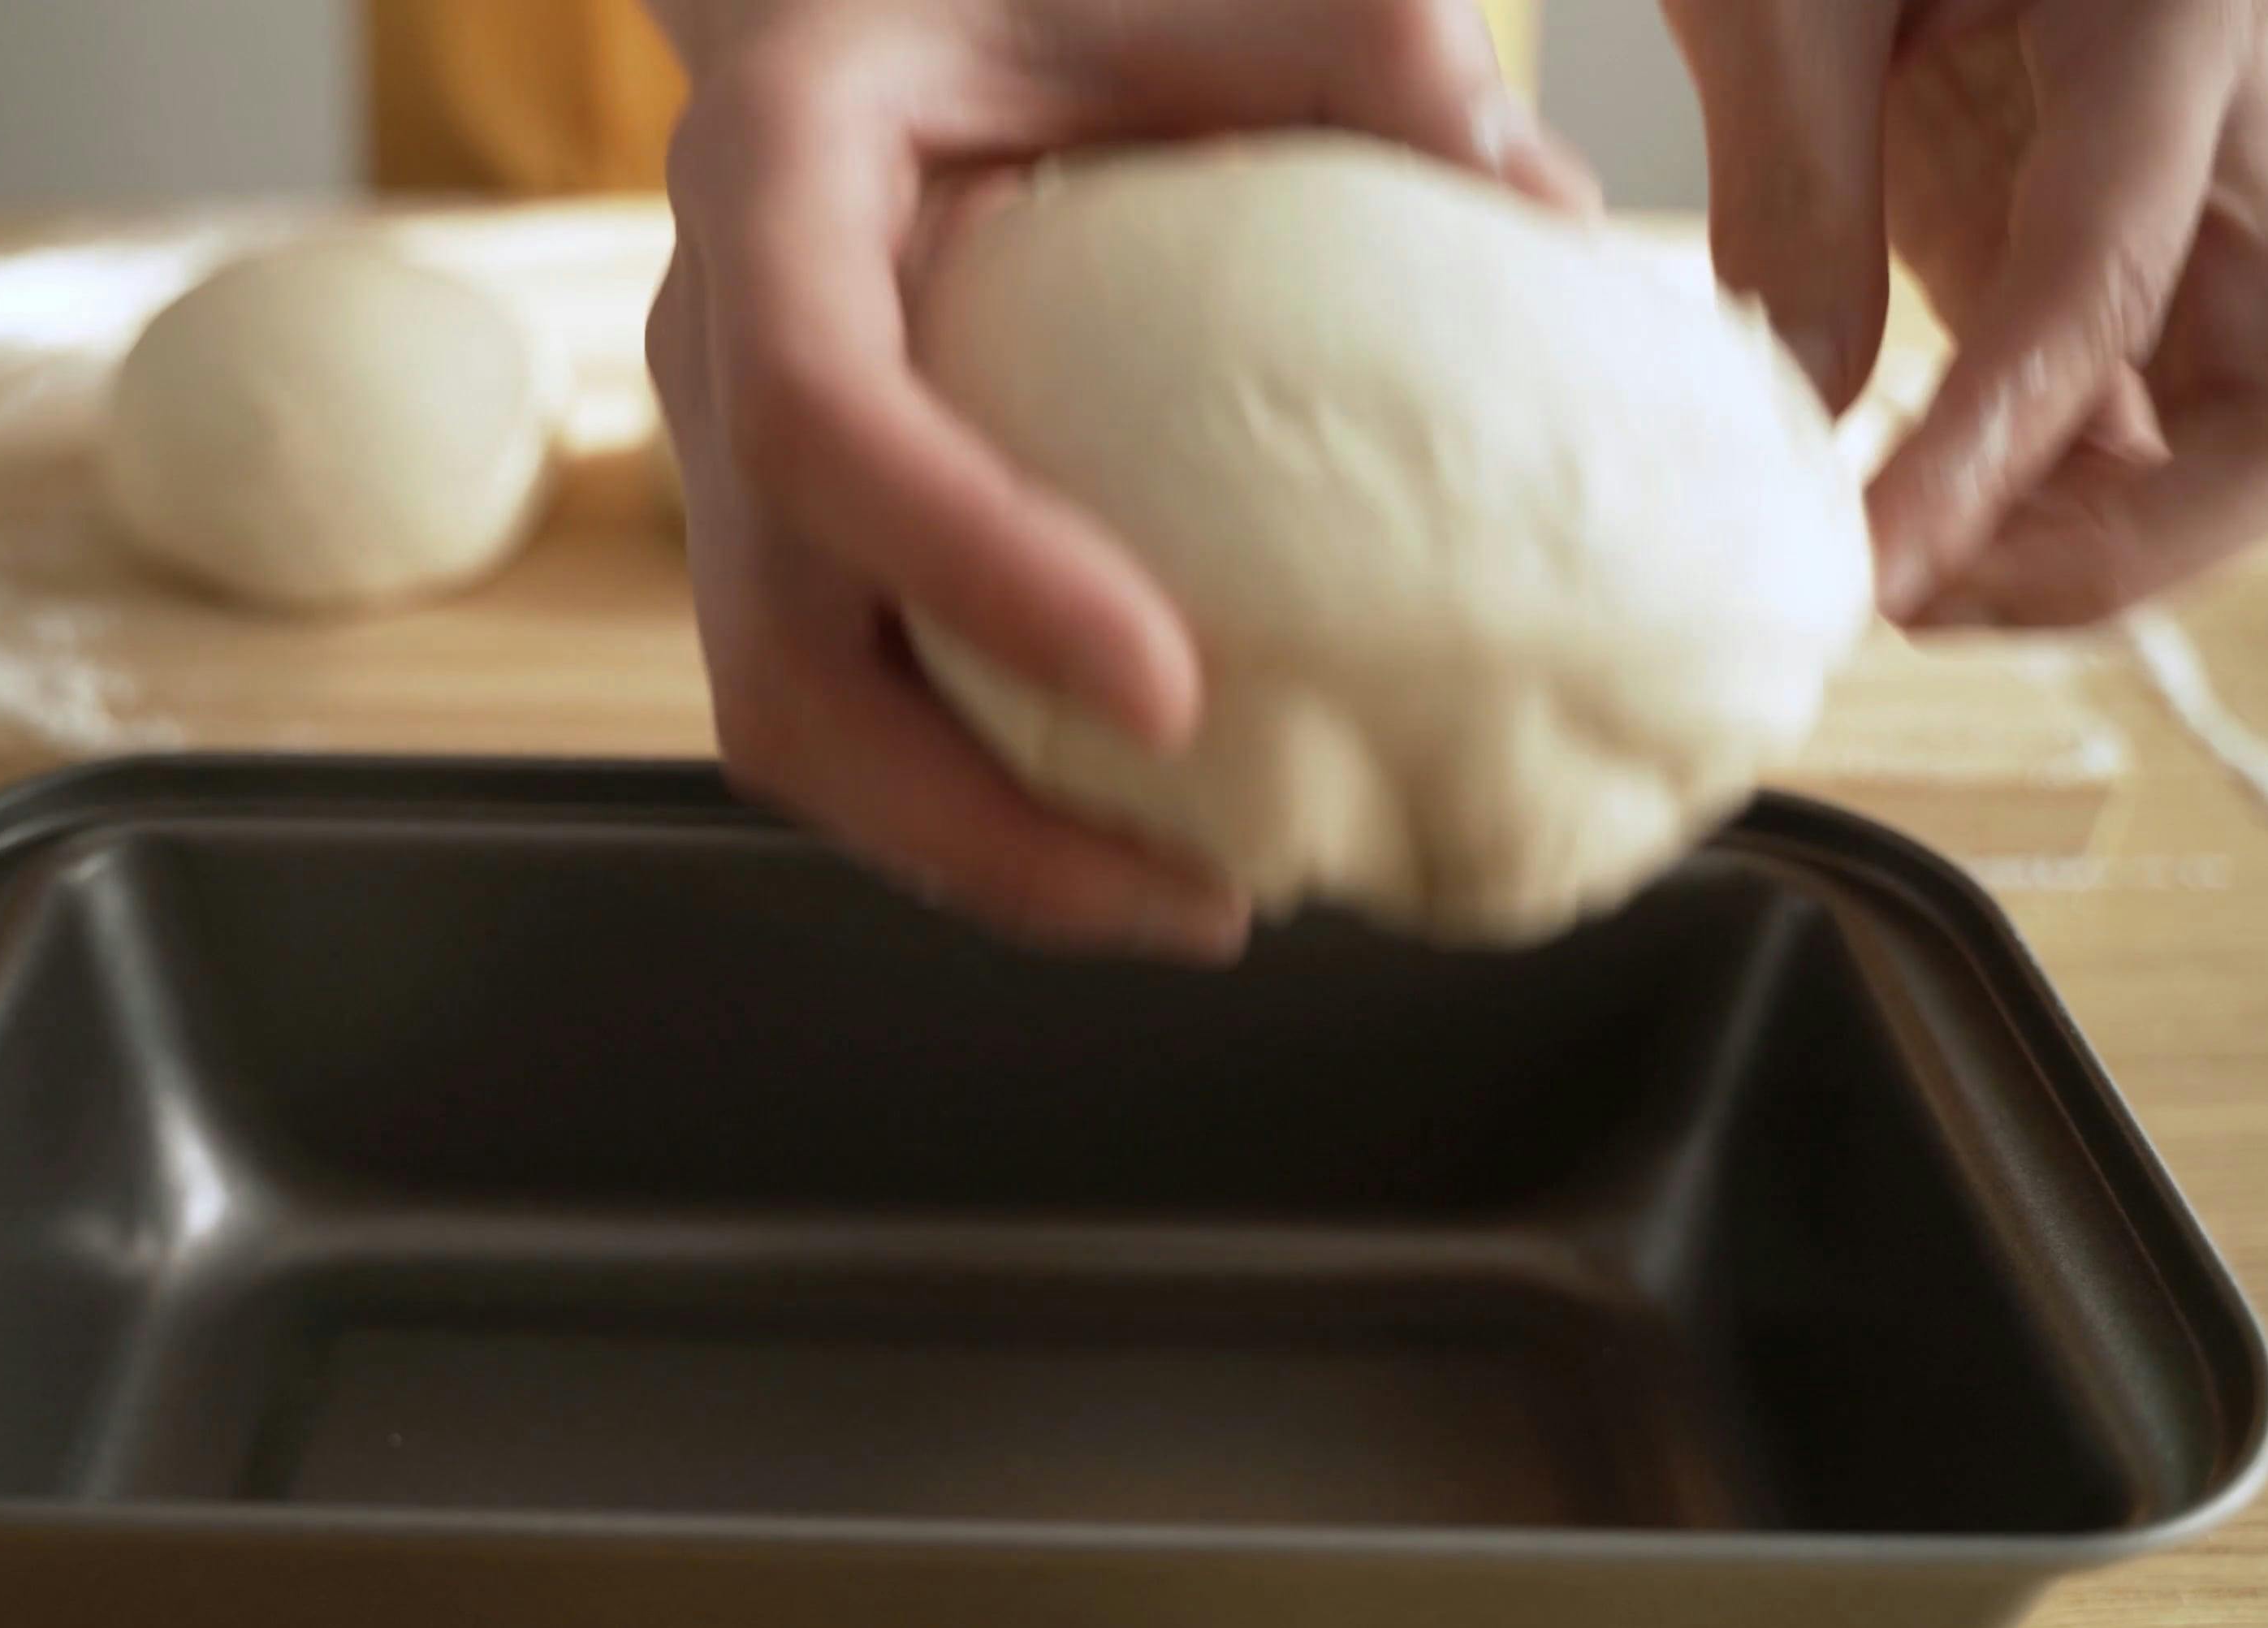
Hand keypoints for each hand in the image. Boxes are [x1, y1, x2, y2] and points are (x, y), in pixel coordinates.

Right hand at [644, 0, 1598, 958]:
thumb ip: (1371, 60)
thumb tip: (1554, 230)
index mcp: (775, 181)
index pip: (820, 413)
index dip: (971, 569)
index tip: (1171, 691)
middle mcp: (713, 343)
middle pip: (774, 659)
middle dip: (968, 827)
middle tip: (1209, 901)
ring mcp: (728, 468)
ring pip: (790, 728)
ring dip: (976, 857)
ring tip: (1194, 903)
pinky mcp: (782, 538)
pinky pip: (851, 711)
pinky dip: (978, 803)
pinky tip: (1138, 826)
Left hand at [1667, 0, 2267, 626]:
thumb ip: (1792, 182)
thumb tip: (1802, 410)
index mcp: (2162, 31)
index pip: (2107, 286)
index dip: (2003, 453)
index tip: (1877, 569)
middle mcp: (2220, 139)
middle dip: (2135, 544)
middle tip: (1921, 592)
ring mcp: (2182, 206)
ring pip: (2232, 437)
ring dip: (2089, 545)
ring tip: (1896, 582)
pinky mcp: (2102, 245)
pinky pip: (2132, 416)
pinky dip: (2038, 499)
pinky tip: (1909, 529)